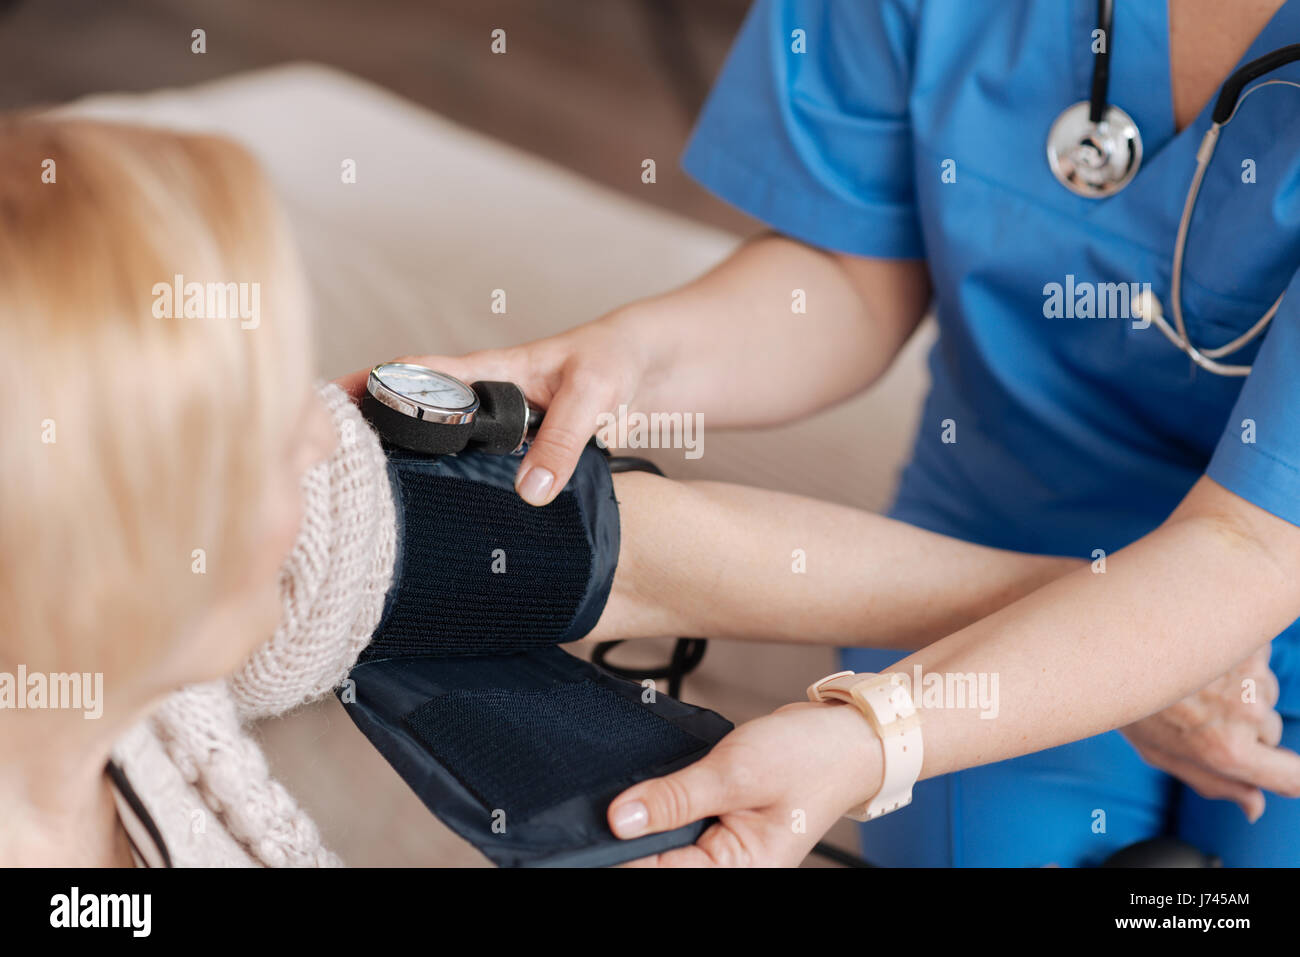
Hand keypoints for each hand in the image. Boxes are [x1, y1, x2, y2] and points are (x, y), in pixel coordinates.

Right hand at [333, 316, 647, 504]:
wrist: (657, 371)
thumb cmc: (618, 361)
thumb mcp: (594, 394)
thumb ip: (561, 440)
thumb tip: (529, 493)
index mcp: (492, 370)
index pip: (419, 375)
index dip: (372, 387)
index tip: (326, 408)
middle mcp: (488, 402)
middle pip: (420, 422)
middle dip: (376, 442)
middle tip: (331, 479)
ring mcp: (504, 432)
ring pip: (448, 456)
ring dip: (415, 477)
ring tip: (370, 516)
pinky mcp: (526, 459)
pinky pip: (485, 479)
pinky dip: (463, 497)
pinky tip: (446, 531)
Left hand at [607, 701, 882, 865]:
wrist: (843, 737)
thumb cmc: (808, 758)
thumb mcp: (735, 773)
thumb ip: (674, 797)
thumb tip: (620, 821)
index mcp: (741, 871)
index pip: (660, 872)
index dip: (621, 851)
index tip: (593, 827)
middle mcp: (733, 869)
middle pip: (658, 863)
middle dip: (635, 835)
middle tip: (623, 801)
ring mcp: (727, 854)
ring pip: (665, 847)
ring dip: (650, 821)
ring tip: (651, 793)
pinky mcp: (721, 833)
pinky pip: (680, 830)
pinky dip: (666, 809)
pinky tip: (662, 793)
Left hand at [1121, 643, 1299, 820]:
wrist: (1106, 646)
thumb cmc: (1130, 703)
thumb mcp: (1161, 754)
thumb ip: (1214, 784)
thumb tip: (1255, 808)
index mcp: (1226, 750)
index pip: (1293, 777)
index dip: (1289, 776)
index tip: (1280, 768)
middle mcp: (1245, 713)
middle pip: (1272, 731)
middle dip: (1244, 725)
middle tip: (1198, 709)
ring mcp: (1249, 675)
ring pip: (1264, 693)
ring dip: (1240, 690)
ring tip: (1194, 681)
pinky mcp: (1247, 642)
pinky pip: (1257, 660)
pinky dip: (1235, 659)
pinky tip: (1199, 657)